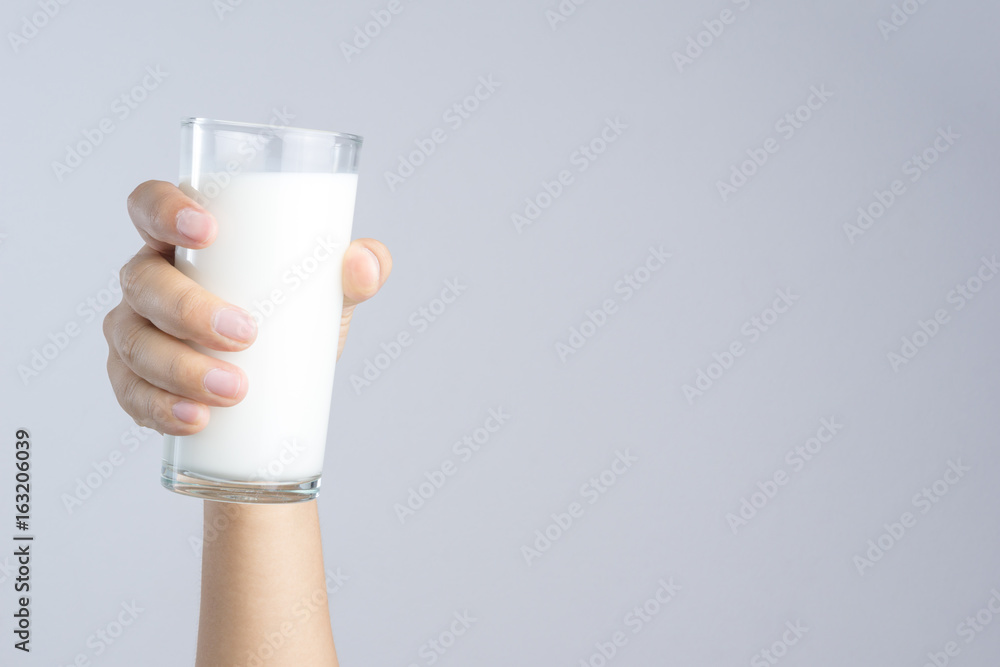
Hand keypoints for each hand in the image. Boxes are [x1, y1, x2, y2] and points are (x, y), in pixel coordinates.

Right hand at [103, 180, 390, 434]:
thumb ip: (359, 269)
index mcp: (184, 241)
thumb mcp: (327, 291)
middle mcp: (149, 279)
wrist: (282, 383)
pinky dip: (160, 408)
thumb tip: (365, 263)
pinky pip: (130, 394)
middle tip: (245, 335)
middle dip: (188, 310)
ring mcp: (134, 329)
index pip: (149, 205)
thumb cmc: (292, 314)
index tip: (208, 232)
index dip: (164, 210)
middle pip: (144, 282)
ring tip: (234, 391)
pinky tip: (195, 419)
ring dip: (179, 369)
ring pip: (134, 342)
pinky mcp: (133, 380)